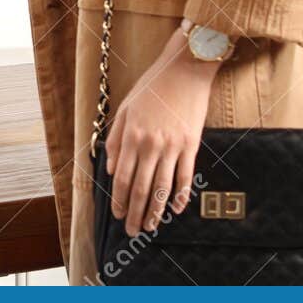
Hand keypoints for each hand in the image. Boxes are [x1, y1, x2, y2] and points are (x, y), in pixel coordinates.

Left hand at [105, 28, 218, 236]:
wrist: (184, 71)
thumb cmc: (152, 87)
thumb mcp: (124, 108)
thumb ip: (115, 139)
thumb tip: (111, 169)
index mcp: (131, 136)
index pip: (122, 177)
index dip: (119, 199)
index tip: (118, 215)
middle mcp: (150, 144)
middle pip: (141, 187)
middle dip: (136, 212)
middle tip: (133, 232)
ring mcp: (172, 146)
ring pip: (162, 187)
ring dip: (156, 211)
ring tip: (151, 227)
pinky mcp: (191, 145)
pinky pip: (185, 176)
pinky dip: (180, 195)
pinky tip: (175, 209)